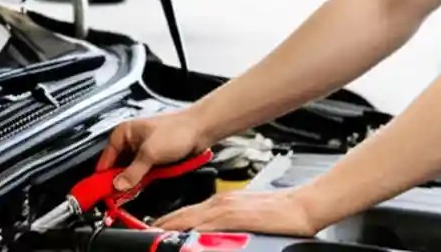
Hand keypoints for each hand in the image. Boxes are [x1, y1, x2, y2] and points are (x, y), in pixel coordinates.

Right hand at [96, 108, 210, 190]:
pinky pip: (142, 173)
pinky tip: (143, 185)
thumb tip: (118, 186)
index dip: (103, 176)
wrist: (201, 130)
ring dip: (132, 182)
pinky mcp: (152, 159)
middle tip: (117, 196)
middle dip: (119, 181)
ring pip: (129, 172)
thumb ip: (133, 172)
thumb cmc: (178, 130)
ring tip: (131, 190)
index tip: (101, 192)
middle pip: (116, 167)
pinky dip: (142, 180)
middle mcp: (130, 142)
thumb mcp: (151, 153)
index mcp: (123, 133)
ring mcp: (141, 151)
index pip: (105, 159)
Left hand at [153, 189, 319, 236]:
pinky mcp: (233, 218)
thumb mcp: (245, 213)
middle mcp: (219, 203)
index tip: (149, 228)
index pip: (185, 212)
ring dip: (168, 227)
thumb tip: (207, 233)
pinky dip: (188, 231)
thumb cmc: (278, 212)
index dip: (164, 221)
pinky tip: (178, 237)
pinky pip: (204, 226)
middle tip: (139, 232)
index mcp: (220, 202)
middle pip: (180, 215)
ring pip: (187, 219)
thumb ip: (224, 221)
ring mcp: (225, 210)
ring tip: (150, 234)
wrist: (300, 207)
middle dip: (159, 224)